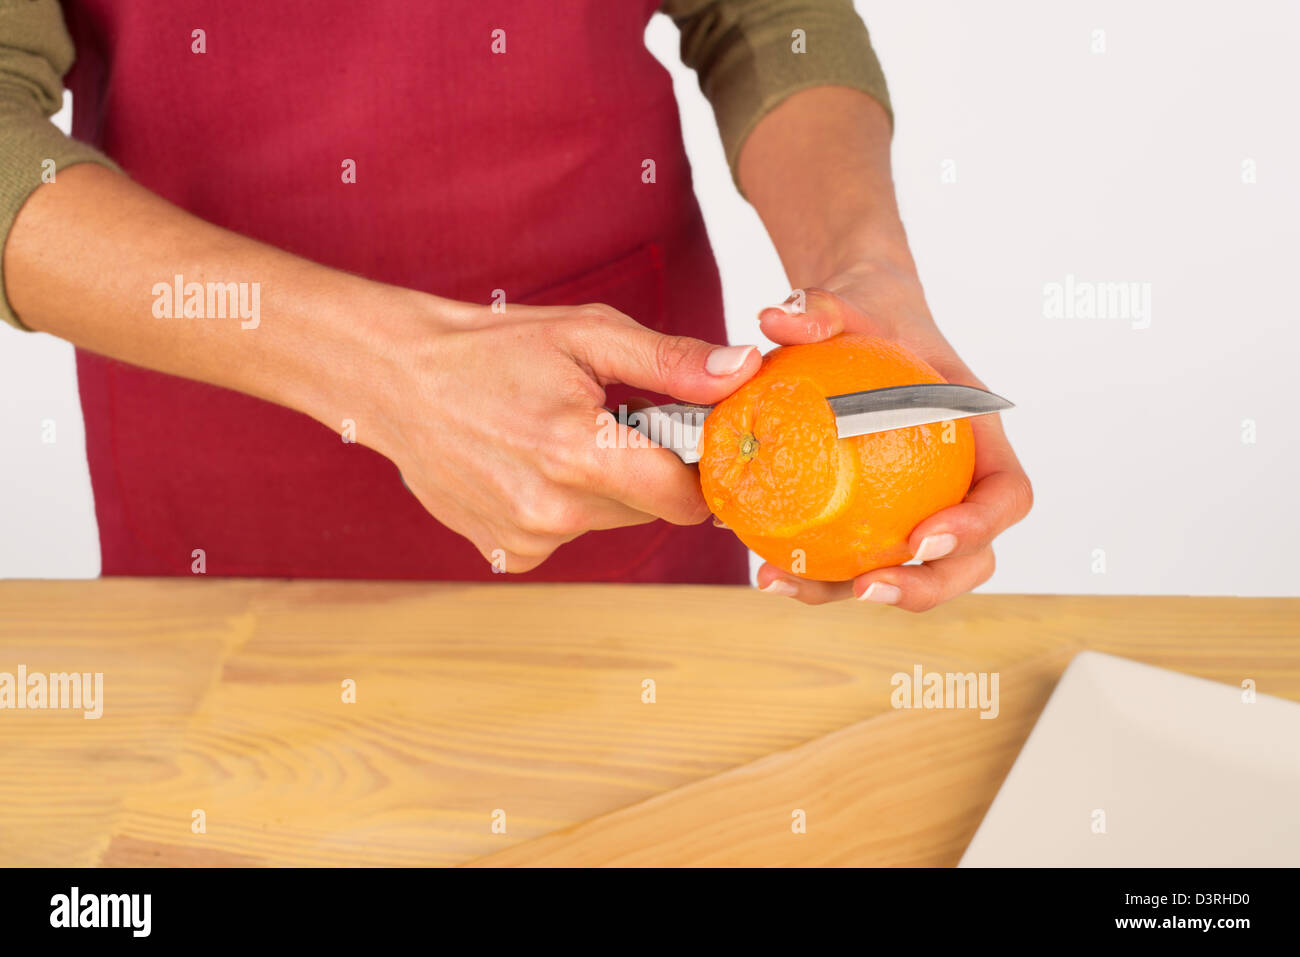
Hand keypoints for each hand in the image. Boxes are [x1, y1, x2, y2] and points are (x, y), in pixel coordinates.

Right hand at [366, 300, 760, 572]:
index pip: (685, 497)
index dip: (697, 467)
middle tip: (609, 421)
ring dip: (605, 487)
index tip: (685, 437)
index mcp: (580, 453)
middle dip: (646, 468)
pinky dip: (564, 507)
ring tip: (562, 438)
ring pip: (610, 522)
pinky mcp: (508, 554)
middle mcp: (554, 510)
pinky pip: (568, 536)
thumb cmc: (493, 349)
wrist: (397, 380)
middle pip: (651, 509)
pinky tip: (530, 467)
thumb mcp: (587, 335)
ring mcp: (527, 539)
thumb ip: (672, 360)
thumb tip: (744, 369)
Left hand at [753, 261, 1032, 609]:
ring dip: (857, 594)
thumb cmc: (870, 317)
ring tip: (789, 586)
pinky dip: (818, 576)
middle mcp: (958, 481)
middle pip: (973, 558)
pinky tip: (765, 572)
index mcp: (976, 435)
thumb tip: (774, 318)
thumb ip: (821, 306)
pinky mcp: (875, 521)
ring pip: (912, 575)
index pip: (1007, 494)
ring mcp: (920, 508)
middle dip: (929, 587)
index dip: (979, 526)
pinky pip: (857, 560)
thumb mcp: (848, 301)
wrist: (856, 329)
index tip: (924, 538)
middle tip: (868, 588)